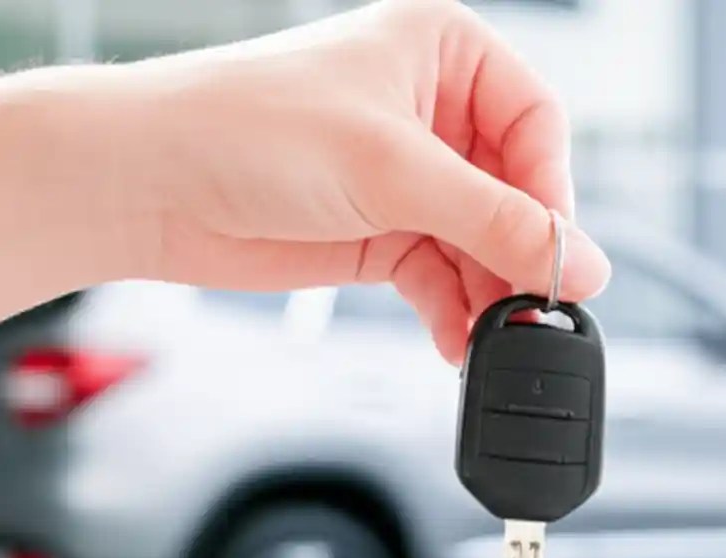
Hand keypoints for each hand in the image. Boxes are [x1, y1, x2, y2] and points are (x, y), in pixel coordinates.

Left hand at [117, 0, 610, 363]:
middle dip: (519, 253)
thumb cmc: (242, 126)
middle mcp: (430, 109)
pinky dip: (451, 309)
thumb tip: (580, 262)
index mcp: (441, 51)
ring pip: (478, 241)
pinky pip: (441, 275)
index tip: (556, 253)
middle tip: (533, 307)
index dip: (551, 191)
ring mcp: (404, 175)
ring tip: (493, 334)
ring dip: (487, 292)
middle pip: (514, 190)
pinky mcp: (380, 230)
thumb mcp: (391, 168)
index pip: (537, 123)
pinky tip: (455, 337)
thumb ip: (494, 221)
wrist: (145, 183)